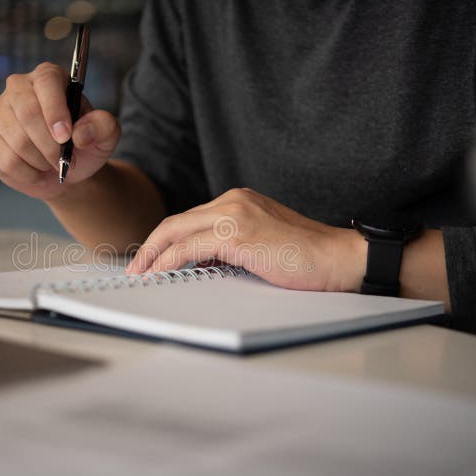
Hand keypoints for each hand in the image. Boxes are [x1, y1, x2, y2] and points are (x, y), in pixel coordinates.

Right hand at [0, 62, 120, 200]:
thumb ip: (104, 127)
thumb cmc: (84, 145)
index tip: (66, 137)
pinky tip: (37, 171)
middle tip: (66, 162)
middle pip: (27, 112)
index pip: (46, 82)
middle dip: (50, 145)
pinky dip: (28, 174)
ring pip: (17, 141)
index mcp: (49, 77)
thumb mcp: (106, 136)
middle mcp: (18, 87)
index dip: (55, 110)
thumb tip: (81, 133)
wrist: (64, 169)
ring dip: (42, 161)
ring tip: (53, 164)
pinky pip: (5, 160)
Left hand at [125, 188, 366, 291]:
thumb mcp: (261, 245)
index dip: (165, 240)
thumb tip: (201, 264)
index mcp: (239, 201)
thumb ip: (232, 246)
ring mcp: (234, 214)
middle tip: (135, 268)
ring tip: (140, 274)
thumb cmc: (307, 259)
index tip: (151, 259)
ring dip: (152, 254)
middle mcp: (233, 201)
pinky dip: (168, 261)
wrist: (340, 259)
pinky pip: (189, 248)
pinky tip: (158, 274)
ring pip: (176, 231)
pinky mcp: (237, 234)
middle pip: (176, 222)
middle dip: (149, 246)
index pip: (190, 219)